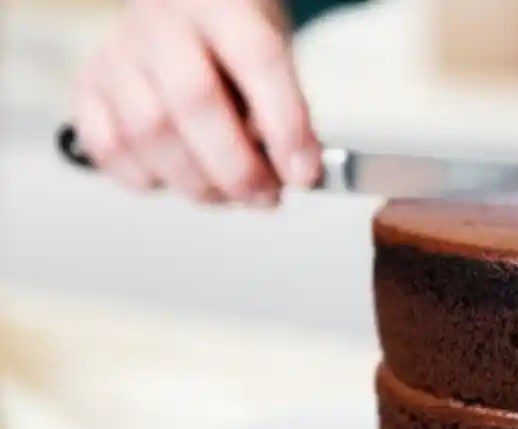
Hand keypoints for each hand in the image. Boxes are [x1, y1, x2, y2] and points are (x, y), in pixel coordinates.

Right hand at [71, 0, 321, 205]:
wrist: (184, 5)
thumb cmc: (236, 35)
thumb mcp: (275, 49)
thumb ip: (282, 106)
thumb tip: (292, 171)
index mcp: (223, 4)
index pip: (258, 58)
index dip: (285, 125)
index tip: (305, 175)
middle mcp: (163, 22)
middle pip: (194, 101)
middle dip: (237, 168)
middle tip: (267, 197)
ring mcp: (119, 52)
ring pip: (147, 131)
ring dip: (197, 182)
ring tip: (230, 194)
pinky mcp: (89, 83)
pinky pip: (108, 147)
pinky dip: (148, 178)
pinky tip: (180, 178)